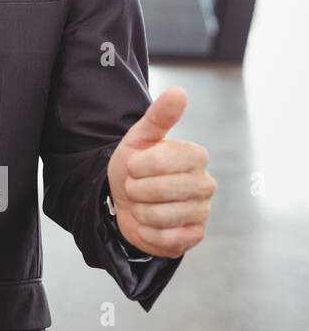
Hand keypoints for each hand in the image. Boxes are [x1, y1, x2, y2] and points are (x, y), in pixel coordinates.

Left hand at [107, 87, 213, 257]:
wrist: (125, 202)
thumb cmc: (134, 167)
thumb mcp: (139, 138)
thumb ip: (159, 116)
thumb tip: (179, 91)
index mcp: (195, 156)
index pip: (160, 161)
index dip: (137, 165)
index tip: (135, 165)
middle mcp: (206, 184)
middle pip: (160, 190)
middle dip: (136, 189)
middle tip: (136, 187)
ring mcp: (203, 212)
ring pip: (161, 216)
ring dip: (140, 211)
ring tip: (142, 204)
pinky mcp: (195, 236)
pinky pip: (166, 239)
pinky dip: (147, 232)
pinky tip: (148, 224)